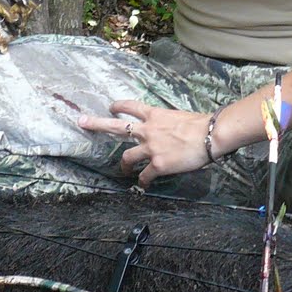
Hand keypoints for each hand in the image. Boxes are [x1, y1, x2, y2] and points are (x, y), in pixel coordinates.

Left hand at [79, 99, 210, 186]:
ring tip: (124, 169)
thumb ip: (170, 123)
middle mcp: (148, 130)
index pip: (131, 106)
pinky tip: (144, 184)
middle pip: (116, 126)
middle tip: (82, 121)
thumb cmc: (202, 125)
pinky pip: (144, 175)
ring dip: (124, 164)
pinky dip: (143, 181)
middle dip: (96, 124)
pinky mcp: (158, 164)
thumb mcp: (181, 117)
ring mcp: (151, 148)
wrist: (209, 135)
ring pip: (127, 157)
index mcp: (155, 115)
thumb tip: (173, 130)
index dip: (119, 106)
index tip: (111, 107)